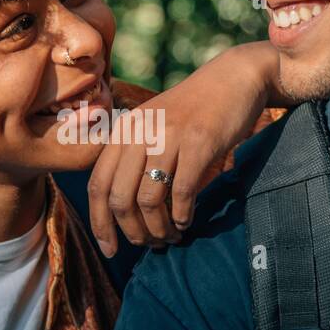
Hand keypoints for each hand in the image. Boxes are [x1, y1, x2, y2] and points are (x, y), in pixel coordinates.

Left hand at [87, 42, 278, 256]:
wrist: (232, 79)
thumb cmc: (192, 111)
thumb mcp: (153, 127)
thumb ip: (135, 159)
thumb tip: (124, 214)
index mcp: (124, 131)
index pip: (98, 184)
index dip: (100, 223)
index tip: (110, 249)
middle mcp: (140, 132)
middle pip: (119, 198)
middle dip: (132, 232)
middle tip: (149, 244)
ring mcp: (168, 136)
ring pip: (148, 199)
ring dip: (158, 228)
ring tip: (170, 236)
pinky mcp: (198, 141)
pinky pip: (182, 191)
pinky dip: (181, 215)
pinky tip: (186, 221)